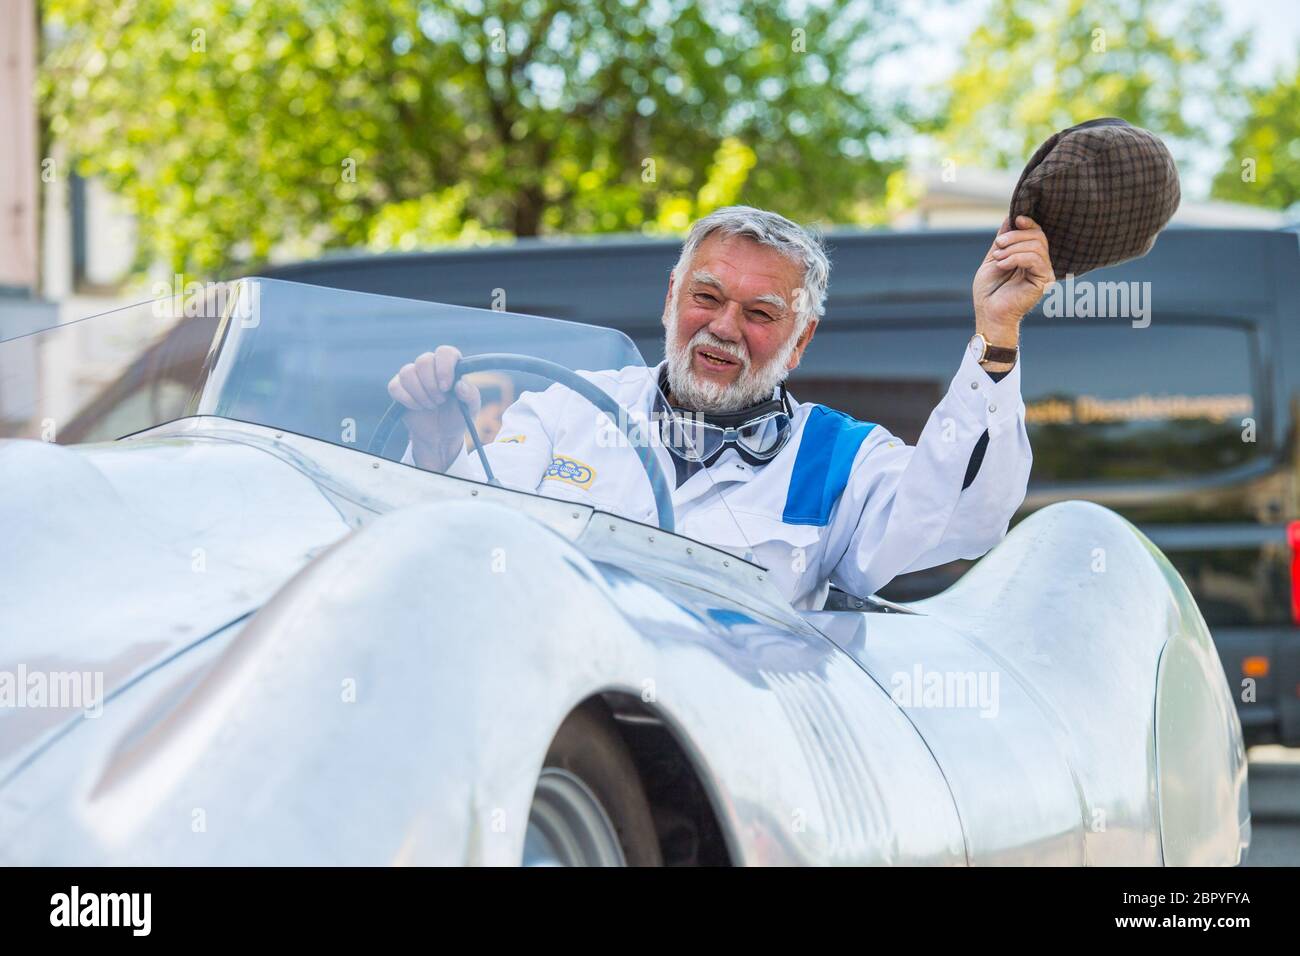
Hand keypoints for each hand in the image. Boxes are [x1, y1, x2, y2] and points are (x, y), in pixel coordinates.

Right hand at [386, 345, 480, 470]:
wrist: (441, 434)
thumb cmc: (457, 416)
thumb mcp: (471, 408)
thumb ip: (470, 395)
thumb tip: (459, 385)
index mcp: (450, 366)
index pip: (445, 352)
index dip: (444, 367)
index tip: (446, 387)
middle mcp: (431, 366)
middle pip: (423, 361)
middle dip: (431, 385)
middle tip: (440, 401)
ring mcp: (413, 375)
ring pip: (407, 372)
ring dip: (420, 394)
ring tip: (431, 406)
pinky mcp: (398, 387)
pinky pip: (395, 387)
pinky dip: (407, 400)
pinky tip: (418, 407)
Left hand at [972, 215, 1054, 348]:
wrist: (988, 313)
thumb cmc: (989, 291)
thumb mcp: (994, 258)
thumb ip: (1003, 239)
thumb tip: (1011, 217)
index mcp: (1029, 258)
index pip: (1036, 233)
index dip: (1028, 223)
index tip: (1016, 219)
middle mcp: (1040, 264)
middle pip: (1038, 236)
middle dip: (1015, 236)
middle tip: (998, 246)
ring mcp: (1043, 272)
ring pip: (1036, 246)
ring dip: (1013, 248)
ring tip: (998, 259)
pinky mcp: (1044, 280)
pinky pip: (1035, 259)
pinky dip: (1016, 257)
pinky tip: (1003, 265)